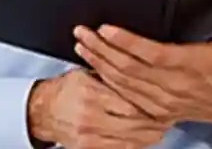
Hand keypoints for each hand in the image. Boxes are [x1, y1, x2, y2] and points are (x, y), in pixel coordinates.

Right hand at [27, 69, 172, 147]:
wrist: (43, 111)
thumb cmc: (66, 90)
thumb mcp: (86, 74)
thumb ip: (110, 75)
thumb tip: (138, 70)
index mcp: (91, 93)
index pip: (129, 101)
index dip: (149, 104)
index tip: (162, 102)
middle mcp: (90, 116)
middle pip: (133, 123)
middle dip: (154, 123)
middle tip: (167, 118)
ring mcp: (89, 135)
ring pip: (130, 140)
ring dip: (149, 136)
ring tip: (161, 130)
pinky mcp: (88, 148)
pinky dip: (135, 145)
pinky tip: (144, 140)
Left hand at [73, 0, 211, 131]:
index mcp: (193, 64)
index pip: (153, 54)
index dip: (127, 42)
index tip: (106, 28)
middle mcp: (176, 85)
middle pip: (130, 68)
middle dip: (102, 49)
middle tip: (83, 32)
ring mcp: (165, 101)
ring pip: (124, 83)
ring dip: (100, 64)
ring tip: (83, 45)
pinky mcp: (159, 111)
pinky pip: (127, 97)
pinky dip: (108, 82)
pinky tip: (95, 68)